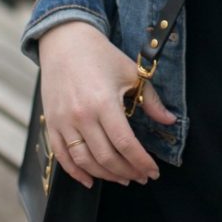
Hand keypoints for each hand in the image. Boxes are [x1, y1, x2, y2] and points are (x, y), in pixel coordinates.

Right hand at [37, 20, 175, 188]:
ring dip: (106, 175)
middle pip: (106, 157)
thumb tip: (170, 121)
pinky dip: (76, 172)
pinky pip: (62, 156)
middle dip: (127, 172)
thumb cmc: (100, 55)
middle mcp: (81, 116)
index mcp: (103, 102)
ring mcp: (63, 122)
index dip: (141, 162)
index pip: (125, 143)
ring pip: (84, 161)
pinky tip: (90, 180)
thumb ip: (151, 100)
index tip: (153, 172)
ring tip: (122, 178)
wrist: (65, 41)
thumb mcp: (131, 73)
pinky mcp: (51, 124)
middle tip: (141, 177)